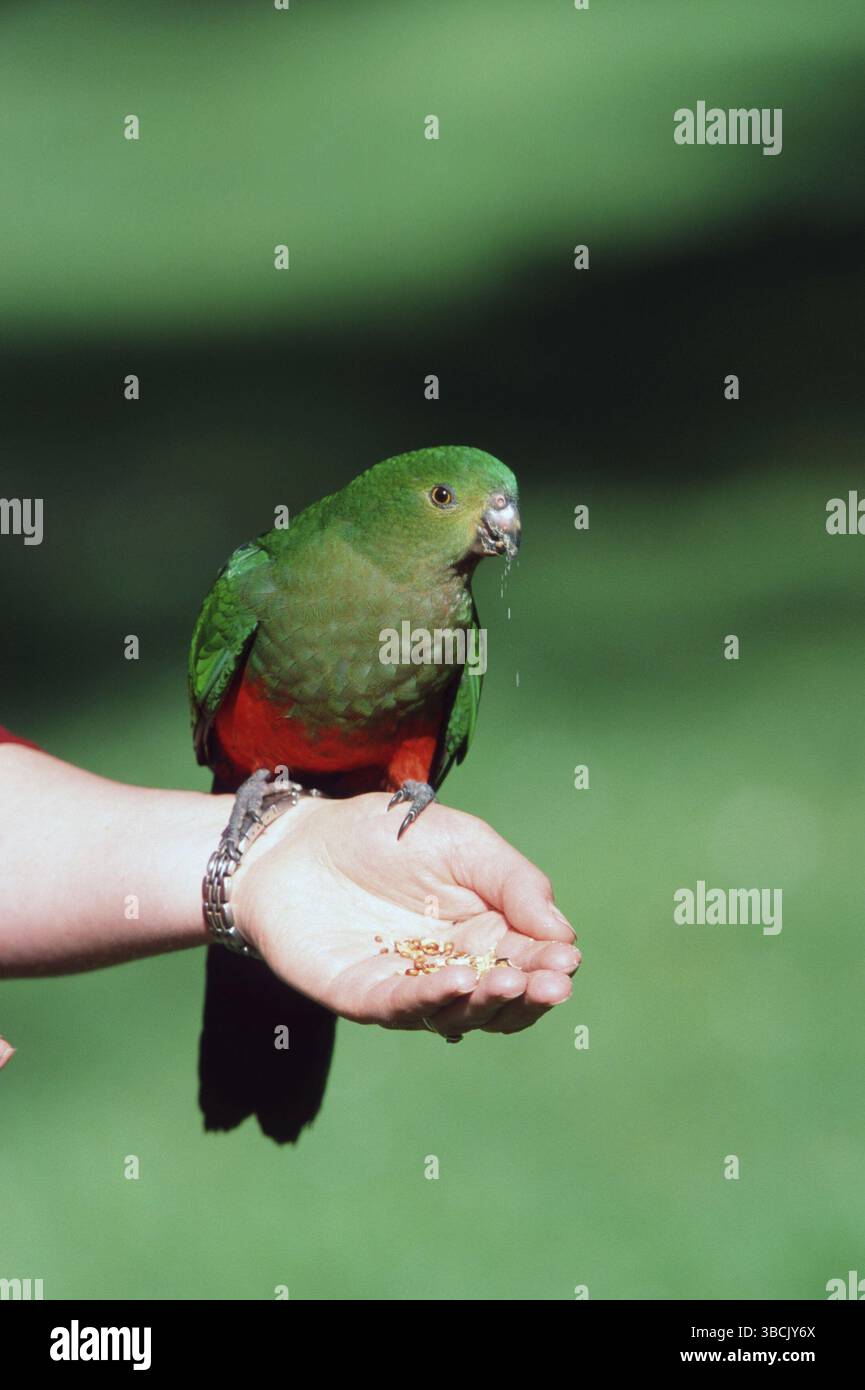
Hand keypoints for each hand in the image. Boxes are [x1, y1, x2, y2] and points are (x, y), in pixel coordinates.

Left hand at [232, 792, 580, 1037]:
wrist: (297, 840)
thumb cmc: (383, 835)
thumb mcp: (464, 842)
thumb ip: (514, 882)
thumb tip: (566, 934)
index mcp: (485, 931)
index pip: (530, 959)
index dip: (551, 965)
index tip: (568, 960)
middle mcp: (453, 967)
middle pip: (504, 998)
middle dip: (532, 994)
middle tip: (552, 984)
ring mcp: (410, 986)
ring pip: (461, 1014)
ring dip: (490, 1002)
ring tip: (510, 980)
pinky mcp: (366, 996)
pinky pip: (405, 1007)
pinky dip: (435, 999)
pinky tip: (460, 981)